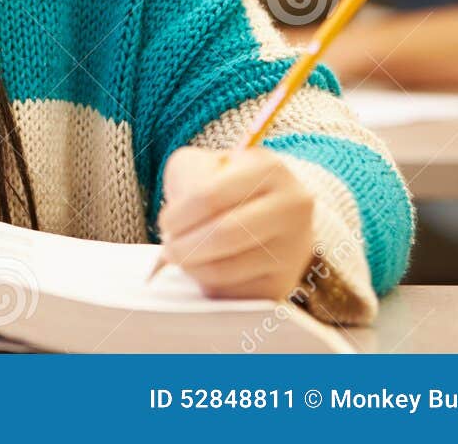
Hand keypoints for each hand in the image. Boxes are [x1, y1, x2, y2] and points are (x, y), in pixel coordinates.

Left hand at [156, 146, 316, 301]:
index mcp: (269, 170)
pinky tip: (205, 268)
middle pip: (223, 235)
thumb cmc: (229, 185)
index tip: (165, 223)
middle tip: (168, 248)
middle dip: (183, 245)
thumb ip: (185, 178)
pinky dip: (208, 284)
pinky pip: (231, 293)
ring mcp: (292, 248)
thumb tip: (175, 224)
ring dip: (191, 267)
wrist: (274, 209)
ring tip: (183, 256)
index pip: (209, 196)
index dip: (177, 214)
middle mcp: (291, 208)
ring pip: (224, 269)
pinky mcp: (283, 283)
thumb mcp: (206, 164)